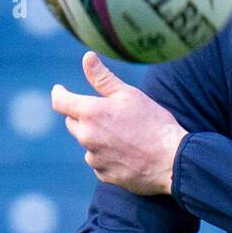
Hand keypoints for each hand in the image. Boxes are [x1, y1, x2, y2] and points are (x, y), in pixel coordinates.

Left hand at [51, 52, 187, 195]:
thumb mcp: (129, 94)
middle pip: (73, 123)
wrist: (172, 161)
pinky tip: (128, 154)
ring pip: (87, 144)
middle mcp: (87, 137)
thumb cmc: (154, 123)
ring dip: (97, 138)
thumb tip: (87, 57)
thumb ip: (103, 78)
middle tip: (109, 115)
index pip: (60, 102)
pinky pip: (99, 162)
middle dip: (84, 117)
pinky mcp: (104, 175)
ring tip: (125, 137)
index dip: (59, 93)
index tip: (60, 90)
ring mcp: (94, 159)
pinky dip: (107, 156)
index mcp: (91, 113)